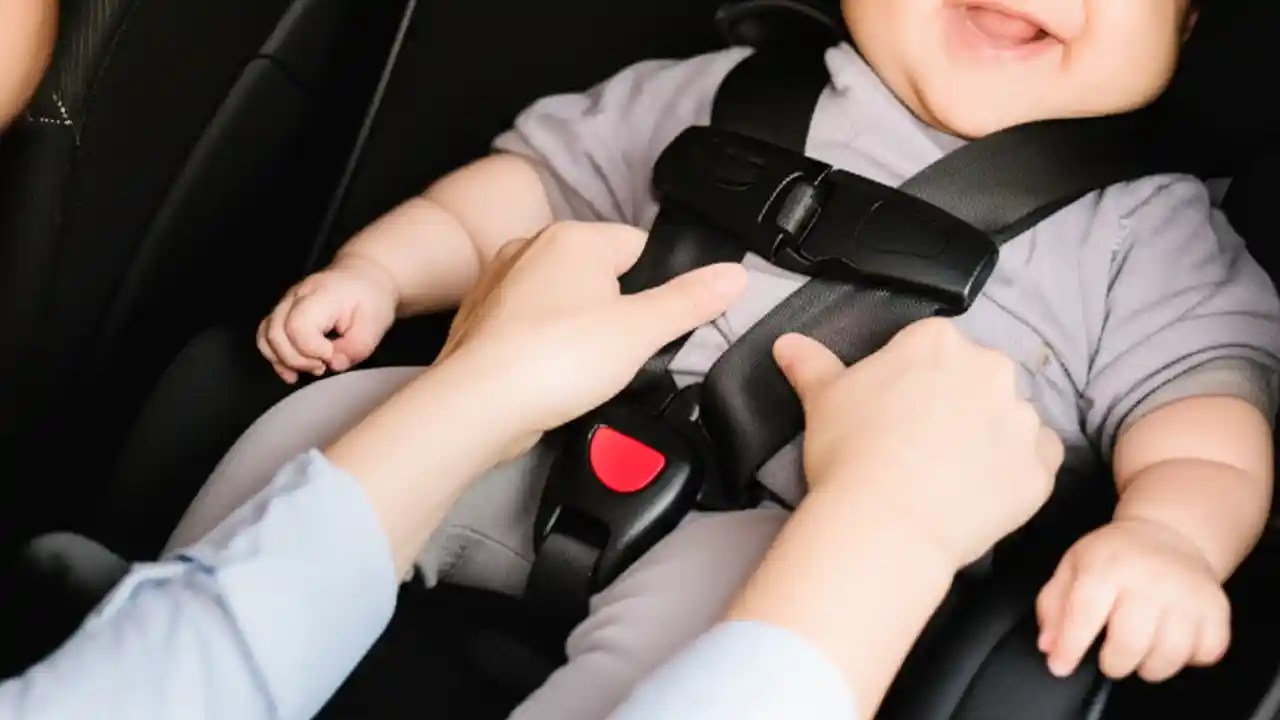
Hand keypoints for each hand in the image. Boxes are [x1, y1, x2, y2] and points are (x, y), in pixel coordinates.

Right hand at [256, 255, 398, 382]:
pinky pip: (266, 336)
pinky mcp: (283, 312)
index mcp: (320, 295)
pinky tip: (291, 370)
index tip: (332, 355)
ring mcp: (286, 302)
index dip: (312, 350)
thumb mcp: (375, 326)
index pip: (298, 327)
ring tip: (310, 368)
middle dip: (298, 360)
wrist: (364, 277)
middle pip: (277, 333)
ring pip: (266, 336)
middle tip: (323, 365)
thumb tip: (334, 364)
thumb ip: (355, 348)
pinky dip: (275, 356)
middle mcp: (296, 296)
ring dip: (283, 360)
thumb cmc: (371, 299)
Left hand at [438, 220, 747, 460]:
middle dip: (613, 309)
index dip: (654, 288)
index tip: (651, 327)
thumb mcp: (642, 331)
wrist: (478, 404)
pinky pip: (526, 325)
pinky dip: (541, 345)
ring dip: (575, 328)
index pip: (637, 247)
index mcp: (573, 236)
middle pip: (597, 273)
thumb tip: (737, 273)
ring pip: (559, 299)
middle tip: (619, 354)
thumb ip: (690, 301)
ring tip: (580, 369)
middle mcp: (530, 246)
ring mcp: (498, 281)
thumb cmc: (560, 358)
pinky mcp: (478, 319)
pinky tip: (547, 376)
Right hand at [773, 322, 1062, 568]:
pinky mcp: (1040, 467)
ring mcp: (1021, 418)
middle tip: (922, 443)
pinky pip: (1037, 461)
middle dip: (958, 403)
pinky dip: (1016, 471)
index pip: (931, 348)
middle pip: (978, 377)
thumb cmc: (849, 454)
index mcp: (937, 341)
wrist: (884, 523)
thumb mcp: (823, 401)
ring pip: (1011, 418)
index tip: (896, 411)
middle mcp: (990, 368)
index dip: (911, 382)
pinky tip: (980, 491)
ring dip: (990, 437)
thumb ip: (811, 364)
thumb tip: (787, 343)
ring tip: (949, 473)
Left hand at [1037, 518, 1230, 680]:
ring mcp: (1187, 593)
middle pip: (1129, 644)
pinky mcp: (1216, 607)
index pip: (1084, 614)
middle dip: (1113, 663)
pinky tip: (1172, 643)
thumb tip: (1049, 647)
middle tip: (1110, 659)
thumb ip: (1053, 606)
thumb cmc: (1113, 556)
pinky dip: (1189, 659)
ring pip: (1169, 655)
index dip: (1069, 647)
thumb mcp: (1073, 567)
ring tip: (1140, 654)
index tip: (1061, 666)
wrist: (1168, 533)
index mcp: (1106, 566)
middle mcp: (1149, 578)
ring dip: (1150, 667)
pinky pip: (1206, 653)